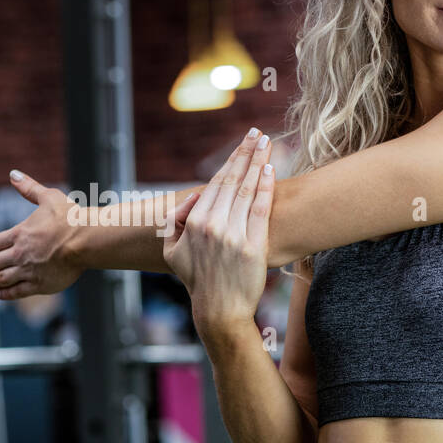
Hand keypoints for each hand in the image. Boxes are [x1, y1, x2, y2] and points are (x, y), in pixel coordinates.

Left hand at [0, 171, 82, 298]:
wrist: (87, 239)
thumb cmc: (71, 218)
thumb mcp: (48, 197)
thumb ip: (29, 188)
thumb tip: (14, 174)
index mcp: (20, 234)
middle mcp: (21, 253)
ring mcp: (30, 270)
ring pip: (1, 279)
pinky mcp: (41, 283)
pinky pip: (18, 291)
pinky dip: (6, 293)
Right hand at [163, 129, 274, 334]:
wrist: (219, 310)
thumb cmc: (196, 279)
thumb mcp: (171, 251)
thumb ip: (174, 220)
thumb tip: (194, 197)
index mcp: (194, 223)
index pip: (216, 183)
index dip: (231, 160)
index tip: (243, 142)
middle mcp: (213, 225)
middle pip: (233, 180)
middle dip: (246, 153)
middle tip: (258, 133)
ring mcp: (234, 235)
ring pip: (248, 191)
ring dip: (259, 163)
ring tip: (267, 143)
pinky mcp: (253, 246)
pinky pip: (261, 210)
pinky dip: (266, 188)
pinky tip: (271, 170)